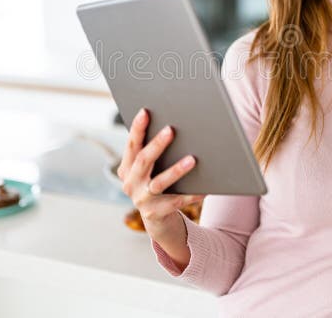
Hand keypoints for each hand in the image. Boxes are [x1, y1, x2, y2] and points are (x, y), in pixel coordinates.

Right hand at [118, 108, 202, 241]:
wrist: (158, 219)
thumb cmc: (157, 182)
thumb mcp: (150, 168)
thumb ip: (154, 151)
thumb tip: (174, 126)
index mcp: (127, 168)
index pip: (131, 144)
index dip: (137, 128)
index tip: (145, 111)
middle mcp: (131, 183)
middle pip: (144, 160)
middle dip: (157, 144)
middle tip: (171, 130)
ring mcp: (142, 200)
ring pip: (160, 183)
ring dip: (176, 170)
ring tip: (192, 159)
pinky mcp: (156, 213)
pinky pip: (177, 202)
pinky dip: (191, 194)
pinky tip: (205, 187)